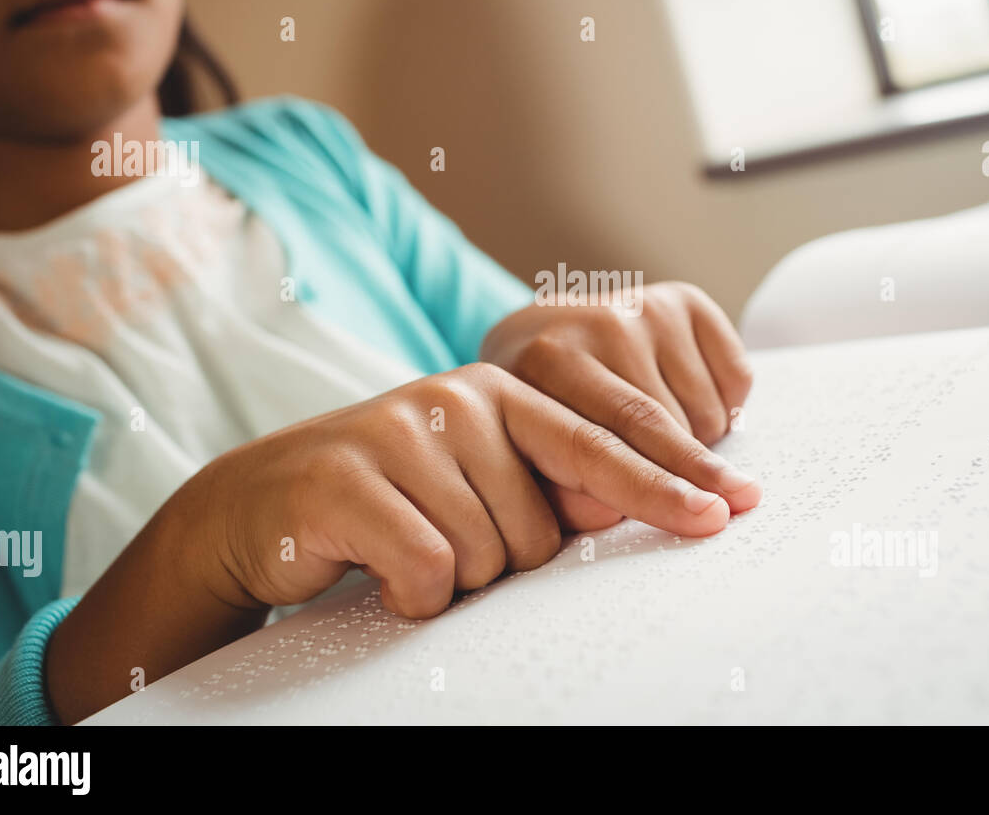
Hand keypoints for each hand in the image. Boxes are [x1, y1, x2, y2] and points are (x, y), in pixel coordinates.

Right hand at [192, 362, 736, 620]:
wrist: (261, 502)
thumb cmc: (391, 497)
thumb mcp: (476, 482)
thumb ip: (549, 485)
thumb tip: (629, 503)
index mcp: (502, 393)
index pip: (603, 440)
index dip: (668, 481)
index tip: (727, 511)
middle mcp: (458, 400)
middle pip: (543, 531)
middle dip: (505, 562)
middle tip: (446, 540)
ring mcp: (400, 434)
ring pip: (488, 557)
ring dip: (454, 581)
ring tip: (406, 547)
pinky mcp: (349, 481)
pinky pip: (429, 571)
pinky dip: (412, 594)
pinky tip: (379, 572)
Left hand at [479, 281, 759, 529]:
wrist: (539, 334)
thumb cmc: (537, 408)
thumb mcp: (524, 446)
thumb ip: (557, 489)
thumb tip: (611, 513)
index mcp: (546, 361)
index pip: (608, 442)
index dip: (656, 489)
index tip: (705, 519)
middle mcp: (599, 324)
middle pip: (664, 422)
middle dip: (700, 475)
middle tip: (733, 507)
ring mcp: (644, 307)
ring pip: (703, 408)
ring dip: (699, 442)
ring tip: (665, 443)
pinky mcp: (684, 301)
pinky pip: (735, 376)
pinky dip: (725, 407)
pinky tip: (687, 405)